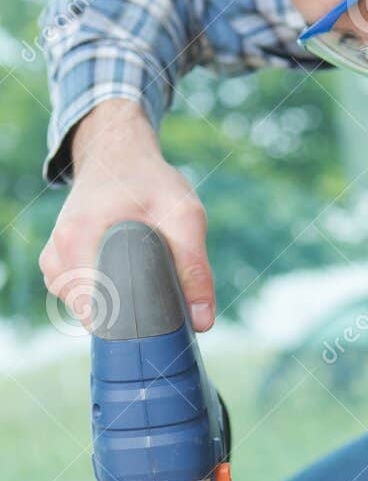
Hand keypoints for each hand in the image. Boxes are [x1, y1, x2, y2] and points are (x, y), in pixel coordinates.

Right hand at [39, 99, 215, 330]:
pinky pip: (79, 297)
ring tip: (138, 272)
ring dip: (115, 302)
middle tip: (156, 288)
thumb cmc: (150, 181)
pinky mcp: (57, 263)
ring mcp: (53, 260)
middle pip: (92, 314)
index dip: (131, 325)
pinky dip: (103, 293)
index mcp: (77, 239)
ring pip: (85, 309)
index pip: (97, 312)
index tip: (157, 320)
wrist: (119, 155)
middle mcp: (57, 253)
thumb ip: (195, 268)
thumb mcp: (184, 216)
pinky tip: (121, 272)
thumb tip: (201, 321)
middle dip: (127, 314)